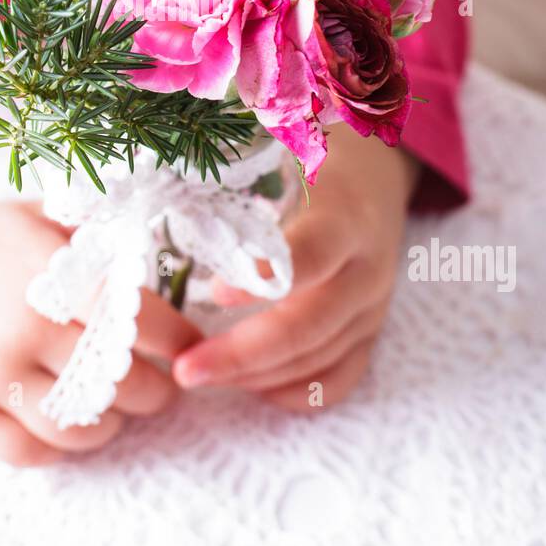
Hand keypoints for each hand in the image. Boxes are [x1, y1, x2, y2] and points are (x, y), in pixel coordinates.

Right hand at [0, 197, 201, 465]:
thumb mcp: (37, 217)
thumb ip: (97, 236)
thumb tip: (168, 253)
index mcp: (48, 272)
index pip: (139, 317)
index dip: (178, 339)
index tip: (190, 344)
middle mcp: (22, 327)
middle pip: (122, 383)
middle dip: (155, 389)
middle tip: (163, 383)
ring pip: (81, 427)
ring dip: (114, 424)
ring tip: (121, 408)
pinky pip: (31, 452)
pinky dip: (63, 449)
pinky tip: (74, 425)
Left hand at [172, 125, 420, 411]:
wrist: (378, 182)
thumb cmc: (317, 164)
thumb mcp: (292, 153)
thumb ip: (246, 171)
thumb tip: (167, 178)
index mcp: (346, 219)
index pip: (313, 254)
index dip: (268, 278)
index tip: (214, 294)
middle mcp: (365, 271)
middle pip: (307, 325)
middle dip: (242, 355)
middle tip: (185, 368)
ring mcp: (371, 308)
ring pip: (316, 358)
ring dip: (254, 375)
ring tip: (197, 374)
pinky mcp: (370, 333)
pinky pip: (338, 378)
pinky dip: (293, 392)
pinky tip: (251, 390)